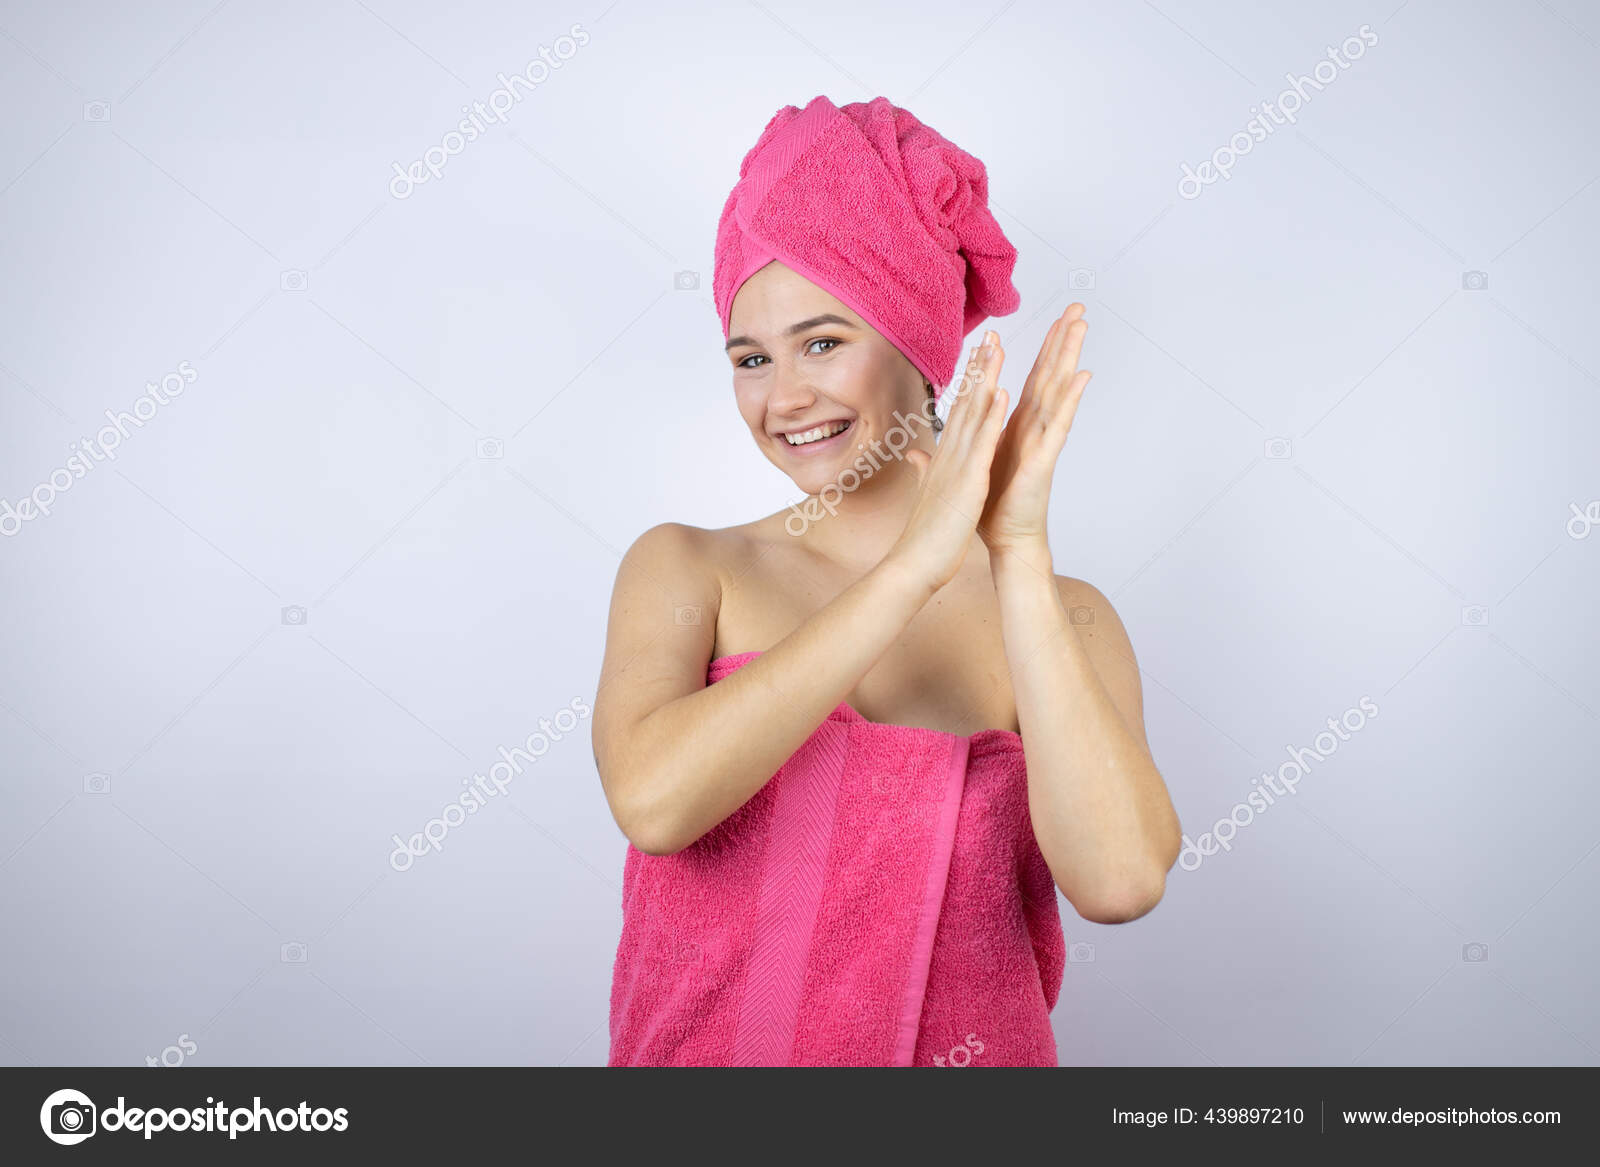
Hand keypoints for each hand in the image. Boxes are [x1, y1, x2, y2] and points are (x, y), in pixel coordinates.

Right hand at [885, 339, 1008, 591]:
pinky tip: (1000, 392)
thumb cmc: (924, 537)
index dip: (968, 382)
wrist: (914, 565)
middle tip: (988, 335)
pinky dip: (992, 417)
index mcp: (944, 459)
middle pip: (965, 403)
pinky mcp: (968, 481)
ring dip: (985, 379)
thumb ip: (924, 471)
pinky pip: (982, 444)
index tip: (978, 356)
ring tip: (996, 347)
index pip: (958, 413)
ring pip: (973, 414)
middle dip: (977, 368)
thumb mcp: (927, 496)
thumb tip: (916, 456)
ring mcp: (958, 465)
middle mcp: (949, 455)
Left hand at [976, 304, 1091, 560]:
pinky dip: (1069, 401)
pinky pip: (1059, 426)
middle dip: (1063, 341)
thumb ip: (973, 440)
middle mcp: (1035, 429)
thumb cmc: (994, 507)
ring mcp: (1043, 442)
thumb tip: (968, 424)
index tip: (1053, 318)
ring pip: (1058, 392)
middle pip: (1051, 376)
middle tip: (1077, 308)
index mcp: (1018, 427)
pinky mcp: (1044, 460)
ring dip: (1069, 358)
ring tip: (1081, 327)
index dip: (1043, 349)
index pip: (1034, 379)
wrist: (1004, 540)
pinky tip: (1081, 377)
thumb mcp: (976, 464)